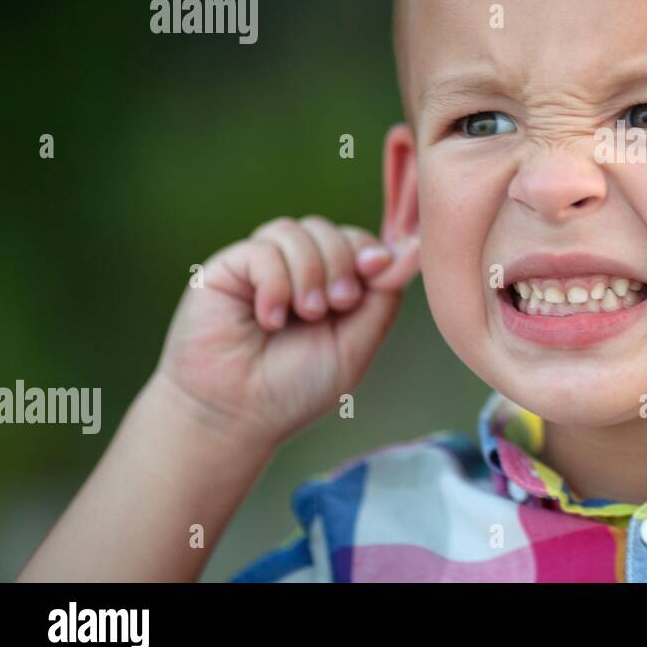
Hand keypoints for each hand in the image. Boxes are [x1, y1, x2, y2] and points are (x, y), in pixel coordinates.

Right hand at [154, 215, 421, 450]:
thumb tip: (417, 247)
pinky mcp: (229, 267)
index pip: (361, 243)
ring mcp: (264, 266)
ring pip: (299, 231)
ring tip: (305, 314)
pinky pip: (264, 248)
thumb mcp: (356, 344)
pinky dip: (275, 283)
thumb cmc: (295, 388)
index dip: (372, 253)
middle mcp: (299, 270)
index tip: (376, 271)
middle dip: (343, 264)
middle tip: (335, 306)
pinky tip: (269, 319)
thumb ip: (384, 296)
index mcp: (333, 286)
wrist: (235, 415)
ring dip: (310, 273)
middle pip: (334, 232)